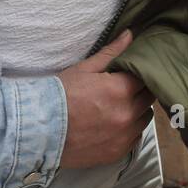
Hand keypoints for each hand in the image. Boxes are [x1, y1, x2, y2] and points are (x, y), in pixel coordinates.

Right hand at [57, 30, 153, 168]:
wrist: (38, 130)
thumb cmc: (59, 95)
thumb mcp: (84, 69)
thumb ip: (111, 53)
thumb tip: (131, 34)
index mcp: (120, 90)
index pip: (145, 77)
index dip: (139, 73)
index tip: (131, 73)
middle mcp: (127, 114)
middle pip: (149, 98)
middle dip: (140, 91)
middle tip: (126, 89)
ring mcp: (123, 136)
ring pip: (145, 119)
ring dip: (138, 111)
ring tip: (120, 107)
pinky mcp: (117, 153)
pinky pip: (135, 138)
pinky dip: (130, 130)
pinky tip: (115, 125)